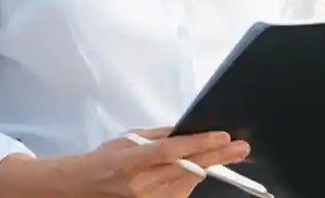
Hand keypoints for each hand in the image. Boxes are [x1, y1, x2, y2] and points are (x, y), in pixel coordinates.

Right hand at [57, 127, 250, 197]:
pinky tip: (193, 172)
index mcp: (132, 161)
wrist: (83, 189)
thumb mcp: (129, 140)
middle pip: (188, 170)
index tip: (223, 137)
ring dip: (205, 169)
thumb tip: (189, 131)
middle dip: (218, 158)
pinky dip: (190, 182)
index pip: (171, 152)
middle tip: (241, 148)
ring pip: (188, 184)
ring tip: (219, 155)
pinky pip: (180, 195)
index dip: (199, 144)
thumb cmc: (105, 159)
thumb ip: (159, 136)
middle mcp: (141, 185)